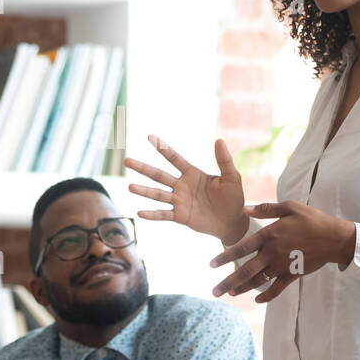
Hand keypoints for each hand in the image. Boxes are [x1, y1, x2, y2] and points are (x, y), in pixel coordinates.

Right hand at [124, 135, 247, 243]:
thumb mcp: (231, 178)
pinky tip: (140, 213)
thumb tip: (219, 140)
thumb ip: (224, 160)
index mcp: (193, 174)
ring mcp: (179, 201)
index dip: (162, 148)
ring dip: (144, 191)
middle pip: (159, 175)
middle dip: (143, 168)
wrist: (232, 222)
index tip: (149, 137)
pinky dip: (152, 214)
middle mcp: (182, 186)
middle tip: (126, 161)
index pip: (175, 158)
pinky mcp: (180, 216)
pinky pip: (164, 214)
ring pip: (158, 194)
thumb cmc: (233, 198)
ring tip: (130, 187)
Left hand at [208, 201, 355, 302]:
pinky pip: (277, 288)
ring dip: (242, 289)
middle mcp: (272, 253)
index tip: (211, 265)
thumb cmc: (312, 219)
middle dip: (228, 283)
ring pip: (258, 281)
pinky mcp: (293, 274)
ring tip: (230, 294)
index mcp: (269, 235)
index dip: (225, 257)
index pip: (241, 248)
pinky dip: (266, 295)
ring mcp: (282, 266)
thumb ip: (266, 209)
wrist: (335, 238)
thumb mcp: (290, 207)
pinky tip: (256, 300)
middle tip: (214, 292)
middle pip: (245, 271)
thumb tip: (245, 208)